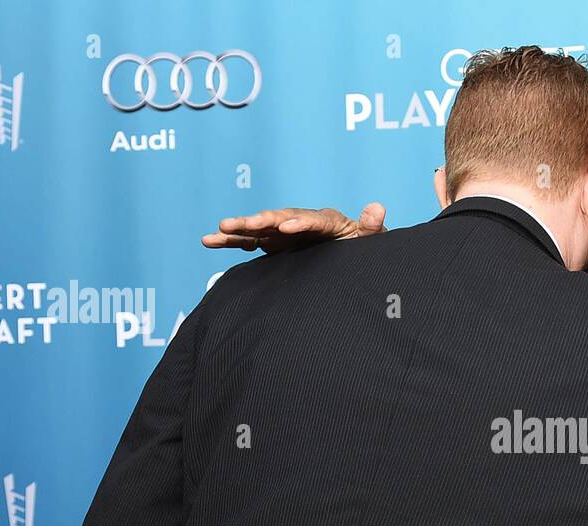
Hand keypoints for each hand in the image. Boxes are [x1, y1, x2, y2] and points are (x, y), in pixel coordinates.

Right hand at [201, 203, 387, 252]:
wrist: (351, 257)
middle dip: (263, 221)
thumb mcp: (371, 241)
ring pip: (260, 227)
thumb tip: (378, 207)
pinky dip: (232, 241)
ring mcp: (285, 231)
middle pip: (281, 218)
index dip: (302, 222)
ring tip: (218, 231)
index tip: (288, 227)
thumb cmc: (363, 248)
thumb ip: (372, 227)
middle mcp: (302, 221)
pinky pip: (250, 240)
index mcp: (328, 221)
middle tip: (246, 224)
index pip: (314, 220)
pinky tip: (209, 240)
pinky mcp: (274, 243)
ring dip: (240, 228)